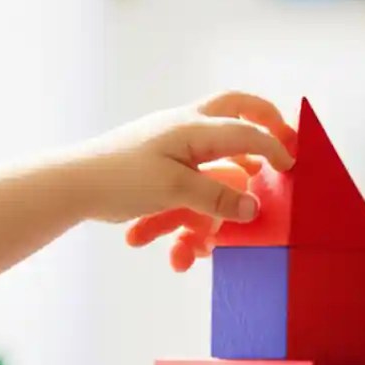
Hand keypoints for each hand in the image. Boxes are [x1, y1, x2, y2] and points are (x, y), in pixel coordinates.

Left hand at [70, 91, 295, 223]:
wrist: (71, 185)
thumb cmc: (120, 177)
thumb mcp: (175, 190)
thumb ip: (218, 197)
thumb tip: (253, 207)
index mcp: (194, 127)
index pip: (247, 130)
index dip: (275, 147)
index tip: (293, 167)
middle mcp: (185, 129)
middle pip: (234, 111)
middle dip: (262, 124)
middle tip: (284, 140)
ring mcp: (169, 147)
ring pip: (210, 164)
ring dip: (214, 206)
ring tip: (209, 239)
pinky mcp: (156, 170)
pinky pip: (186, 190)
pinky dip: (186, 221)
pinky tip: (177, 253)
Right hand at [127, 167, 364, 272]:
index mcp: (293, 174)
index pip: (258, 158)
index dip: (217, 172)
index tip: (185, 193)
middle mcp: (264, 186)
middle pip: (212, 182)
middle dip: (174, 197)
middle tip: (144, 216)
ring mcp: (247, 210)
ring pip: (197, 206)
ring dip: (168, 220)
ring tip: (139, 238)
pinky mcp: (240, 234)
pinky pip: (202, 234)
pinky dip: (185, 245)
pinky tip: (174, 262)